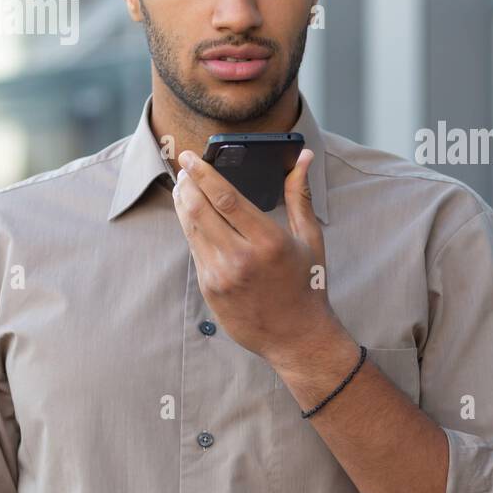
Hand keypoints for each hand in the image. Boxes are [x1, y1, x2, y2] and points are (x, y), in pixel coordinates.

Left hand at [171, 147, 351, 372]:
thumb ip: (299, 195)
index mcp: (269, 242)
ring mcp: (221, 276)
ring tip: (183, 187)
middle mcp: (241, 258)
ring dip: (183, 203)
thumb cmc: (307, 284)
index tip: (190, 156)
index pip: (225, 198)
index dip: (203, 174)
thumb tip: (303, 159)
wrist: (296, 336)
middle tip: (184, 167)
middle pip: (199, 210)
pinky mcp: (209, 288)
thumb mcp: (309, 238)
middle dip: (187, 184)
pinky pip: (194, 250)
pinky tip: (193, 216)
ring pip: (191, 229)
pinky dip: (191, 228)